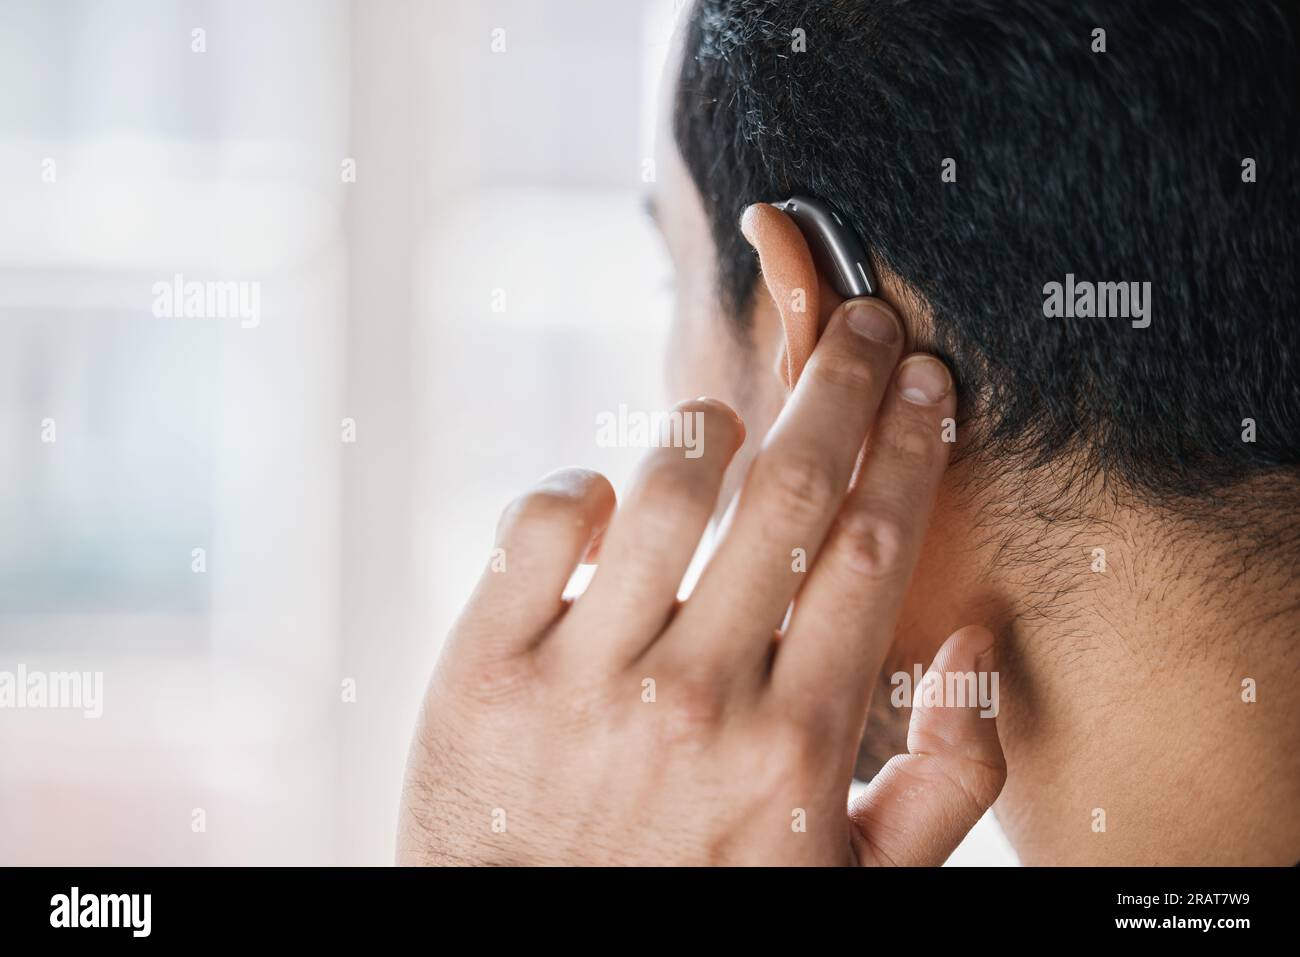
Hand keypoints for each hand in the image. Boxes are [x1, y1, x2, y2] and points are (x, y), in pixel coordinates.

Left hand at [398, 297, 1004, 865]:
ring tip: (729, 417)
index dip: (908, 448)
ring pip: (667, 490)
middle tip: (867, 325)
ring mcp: (581, 680)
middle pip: (789, 493)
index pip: (872, 548)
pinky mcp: (485, 671)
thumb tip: (973, 643)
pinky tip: (602, 500)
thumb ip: (943, 778)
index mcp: (796, 743)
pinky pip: (539, 524)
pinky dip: (576, 488)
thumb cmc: (703, 911)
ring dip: (711, 426)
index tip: (927, 384)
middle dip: (841, 388)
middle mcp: (694, 698)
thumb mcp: (853, 883)